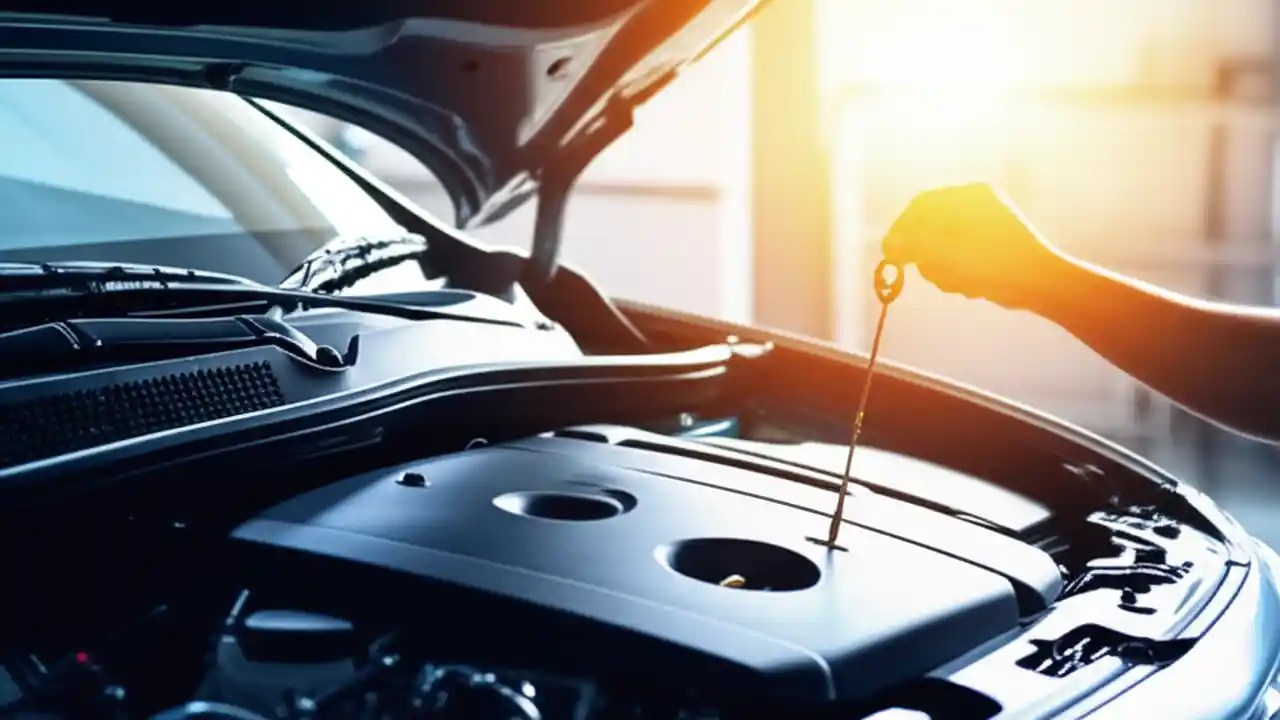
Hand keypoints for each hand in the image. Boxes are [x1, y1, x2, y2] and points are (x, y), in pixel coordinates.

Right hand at [882, 183, 1065, 310]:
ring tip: (959, 282)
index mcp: (971, 195)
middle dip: (925, 255)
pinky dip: (957, 274)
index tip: (890, 252)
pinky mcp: (985, 251)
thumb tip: (888, 246)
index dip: (901, 228)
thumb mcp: (948, 254)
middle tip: (922, 271)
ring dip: (941, 269)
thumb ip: (913, 247)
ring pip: (941, 248)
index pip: (922, 204)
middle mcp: (976, 207)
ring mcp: (981, 229)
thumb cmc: (996, 263)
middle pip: (929, 228)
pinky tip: (972, 286)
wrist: (1042, 284)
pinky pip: (957, 260)